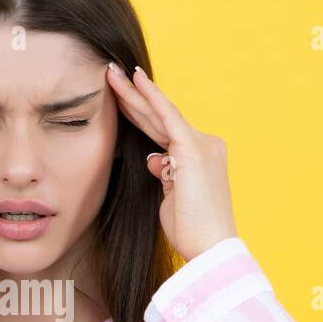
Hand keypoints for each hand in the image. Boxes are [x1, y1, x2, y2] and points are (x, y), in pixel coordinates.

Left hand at [105, 62, 237, 260]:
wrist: (210, 247)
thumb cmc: (192, 231)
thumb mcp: (172, 198)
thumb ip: (165, 174)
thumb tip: (154, 158)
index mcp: (200, 158)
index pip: (164, 130)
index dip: (142, 113)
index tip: (123, 98)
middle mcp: (206, 145)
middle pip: (161, 117)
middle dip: (134, 96)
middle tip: (112, 74)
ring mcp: (202, 145)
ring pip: (160, 114)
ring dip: (134, 93)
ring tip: (112, 74)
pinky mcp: (193, 150)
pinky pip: (167, 117)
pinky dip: (151, 98)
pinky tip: (135, 81)